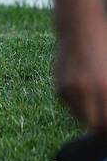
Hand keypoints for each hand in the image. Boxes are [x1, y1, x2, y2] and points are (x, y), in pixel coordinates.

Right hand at [55, 21, 106, 135]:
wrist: (79, 29)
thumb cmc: (104, 50)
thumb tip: (105, 119)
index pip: (106, 124)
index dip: (106, 131)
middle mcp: (88, 91)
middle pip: (94, 127)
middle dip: (100, 129)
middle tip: (103, 126)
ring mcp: (71, 90)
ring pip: (81, 118)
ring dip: (89, 116)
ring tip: (94, 100)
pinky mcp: (59, 87)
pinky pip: (70, 106)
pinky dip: (77, 104)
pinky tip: (82, 89)